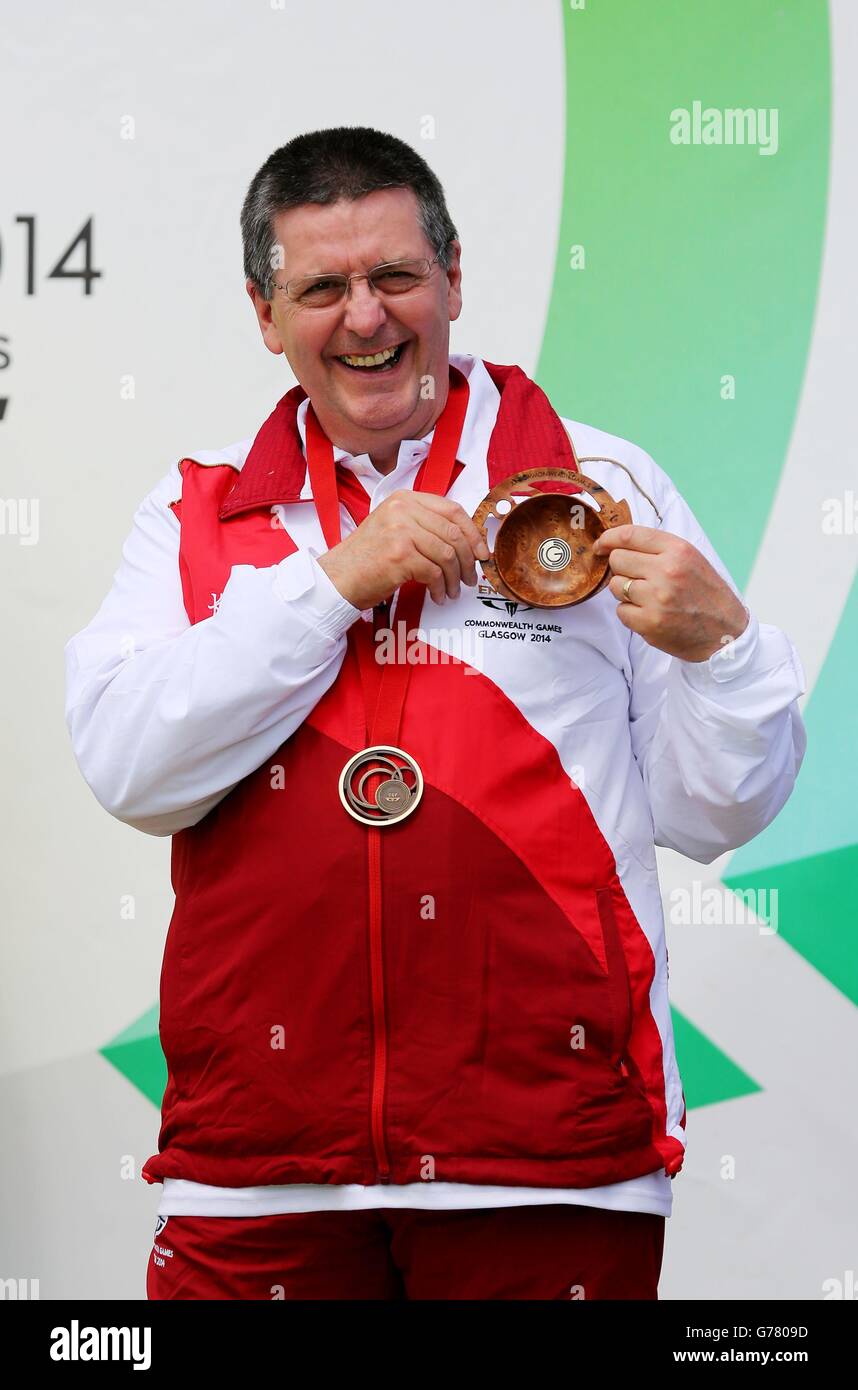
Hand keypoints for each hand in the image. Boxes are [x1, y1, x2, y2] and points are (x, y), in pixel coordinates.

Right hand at [316, 491, 489, 610]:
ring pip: (447, 554)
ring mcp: (400, 531)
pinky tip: (437, 596)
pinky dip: (440, 588)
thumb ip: (424, 526)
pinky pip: (435, 572)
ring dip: (455, 578)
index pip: (452, 510)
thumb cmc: (365, 559)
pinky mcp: (399, 555)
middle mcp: (402, 510)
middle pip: (453, 533)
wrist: (337, 578)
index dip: (472, 532)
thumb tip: (465, 540)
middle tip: (470, 577)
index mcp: (404, 499)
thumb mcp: (393, 528)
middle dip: (468, 560)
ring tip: (452, 591)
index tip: (481, 551)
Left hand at [592, 524, 749, 661]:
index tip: (601, 546)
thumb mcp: (690, 559)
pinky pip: (620, 611)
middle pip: (617, 560)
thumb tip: (615, 543)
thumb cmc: (705, 594)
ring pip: (615, 586)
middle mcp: (666, 571)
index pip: (629, 535)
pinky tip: (650, 614)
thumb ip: (657, 549)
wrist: (725, 633)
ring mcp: (656, 598)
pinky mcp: (649, 623)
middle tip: (639, 579)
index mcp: (678, 550)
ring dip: (625, 592)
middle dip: (621, 568)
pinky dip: (630, 613)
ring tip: (649, 598)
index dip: (608, 539)